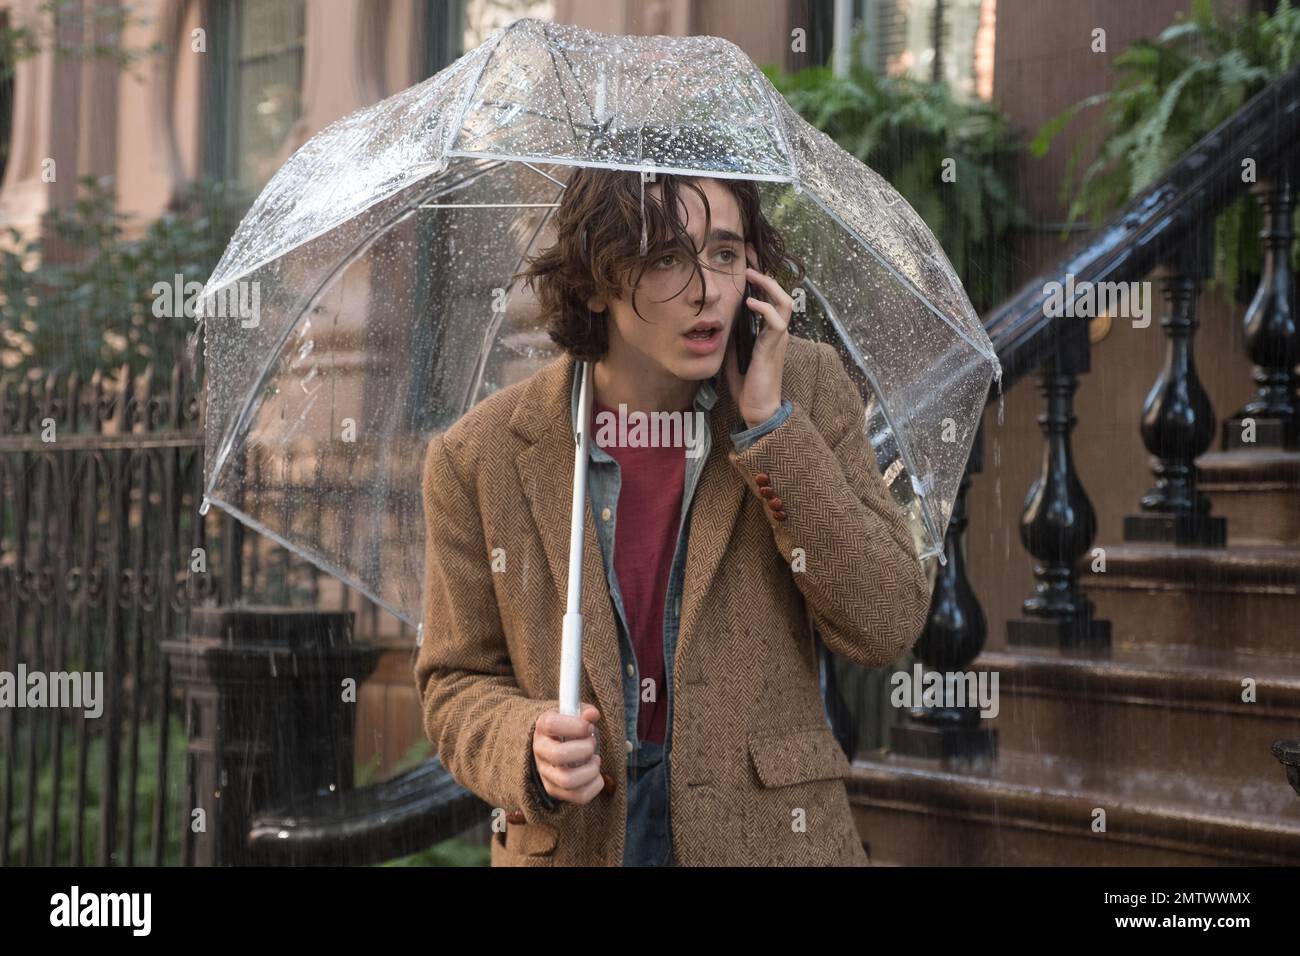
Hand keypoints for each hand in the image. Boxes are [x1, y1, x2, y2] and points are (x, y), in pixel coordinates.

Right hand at [532, 703, 604, 804]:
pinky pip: (578, 796)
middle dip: (585, 748)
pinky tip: (595, 774)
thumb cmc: (568, 728)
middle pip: (559, 755)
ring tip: (595, 760)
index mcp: (542, 727)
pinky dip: (595, 786)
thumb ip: (584, 712)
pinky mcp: (555, 790)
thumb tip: (592, 715)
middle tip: (592, 743)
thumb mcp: (573, 715)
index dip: (576, 726)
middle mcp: (540, 751)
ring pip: (568, 781)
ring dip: (591, 770)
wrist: (554, 744)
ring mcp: (545, 773)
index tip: (588, 727)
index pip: (551, 725)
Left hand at [724, 242, 791, 428]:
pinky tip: (749, 304)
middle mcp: (777, 330)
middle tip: (749, 257)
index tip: (746, 259)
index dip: (760, 277)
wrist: (757, 407)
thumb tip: (719, 317)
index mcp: (768, 330)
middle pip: (780, 292)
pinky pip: (776, 321)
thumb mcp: (732, 351)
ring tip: (752, 275)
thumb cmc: (746, 382)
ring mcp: (778, 337)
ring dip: (768, 285)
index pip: (768, 297)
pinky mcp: (774, 347)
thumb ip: (730, 333)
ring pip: (784, 301)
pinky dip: (764, 308)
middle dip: (765, 272)